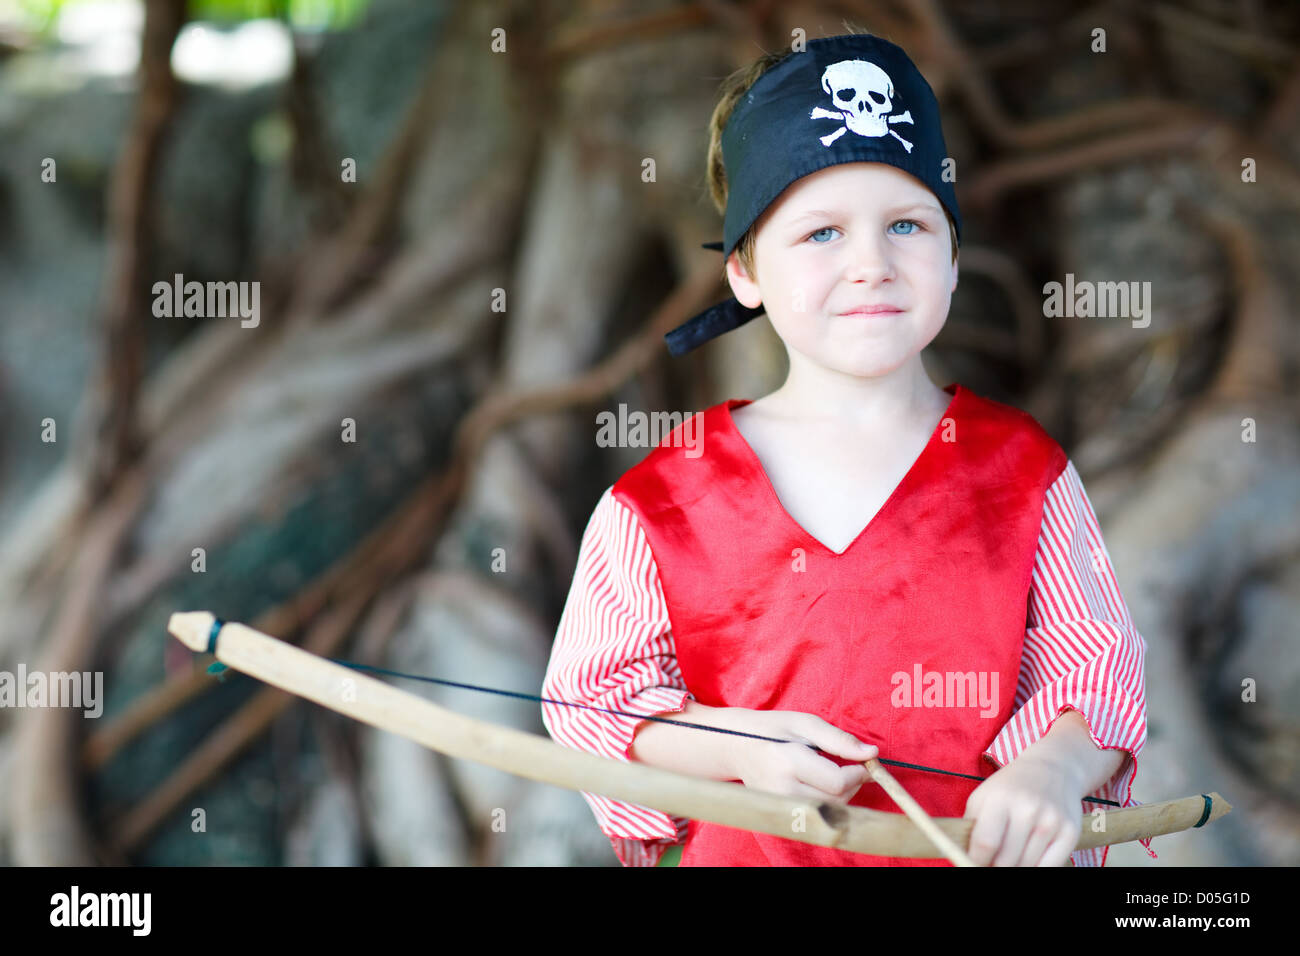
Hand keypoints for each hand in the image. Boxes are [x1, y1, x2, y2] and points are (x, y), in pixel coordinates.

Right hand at [727, 708, 878, 803]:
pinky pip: (818, 813)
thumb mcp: (804, 723)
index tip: (863, 759)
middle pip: (838, 799)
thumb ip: (838, 739)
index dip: (859, 772)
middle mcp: (782, 791)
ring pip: (831, 809)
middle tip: (850, 763)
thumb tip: (872, 753)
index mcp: (787, 762)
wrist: (736, 747)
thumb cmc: (771, 729)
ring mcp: (780, 806)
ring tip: (832, 770)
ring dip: (843, 792)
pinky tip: (820, 784)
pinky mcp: (781, 815)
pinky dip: (828, 800)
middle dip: (853, 782)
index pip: (837, 782)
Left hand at [963, 753, 1081, 865]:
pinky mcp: (1070, 833)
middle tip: (993, 860)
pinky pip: (1049, 868)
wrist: (1053, 768)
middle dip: (995, 866)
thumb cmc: (1010, 788)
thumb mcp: (983, 797)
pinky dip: (1035, 868)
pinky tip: (1028, 857)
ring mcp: (1051, 822)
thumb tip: (963, 858)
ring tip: (1010, 855)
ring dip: (1015, 867)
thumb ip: (971, 827)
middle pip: (1006, 861)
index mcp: (1000, 799)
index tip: (975, 862)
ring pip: (1026, 867)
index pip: (985, 843)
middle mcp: (1027, 809)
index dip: (976, 861)